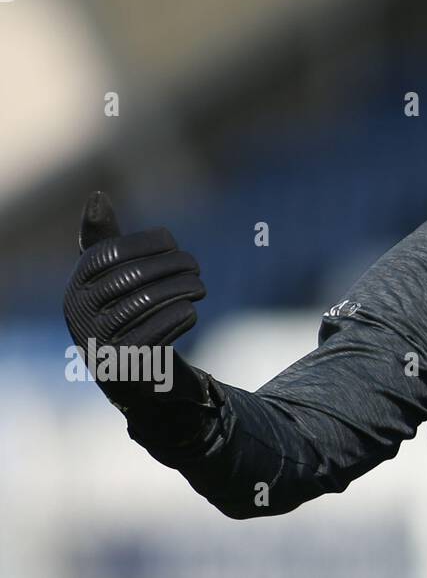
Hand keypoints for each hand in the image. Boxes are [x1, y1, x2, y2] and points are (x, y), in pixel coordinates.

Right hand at [63, 191, 204, 405]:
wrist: (137, 380)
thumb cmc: (126, 318)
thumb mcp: (112, 281)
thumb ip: (106, 241)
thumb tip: (98, 196)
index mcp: (76, 289)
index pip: (107, 253)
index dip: (143, 243)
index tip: (172, 242)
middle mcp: (80, 316)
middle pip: (130, 277)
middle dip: (169, 266)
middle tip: (195, 265)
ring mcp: (101, 342)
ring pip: (146, 302)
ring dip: (181, 289)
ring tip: (199, 286)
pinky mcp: (128, 366)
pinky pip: (158, 331)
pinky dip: (179, 316)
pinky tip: (190, 310)